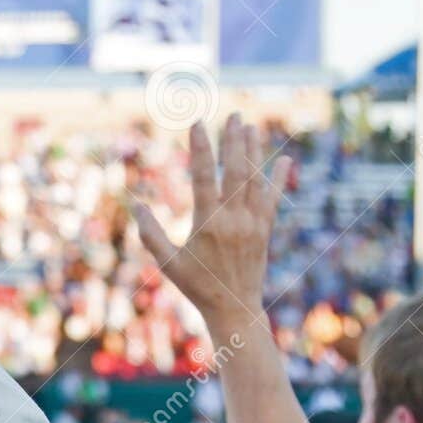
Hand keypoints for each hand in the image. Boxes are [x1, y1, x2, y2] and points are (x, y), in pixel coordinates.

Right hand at [132, 114, 290, 324]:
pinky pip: (274, 197)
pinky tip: (285, 158)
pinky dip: (279, 177)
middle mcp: (234, 218)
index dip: (200, 146)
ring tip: (251, 127)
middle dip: (234, 139)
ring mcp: (253, 222)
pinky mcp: (265, 229)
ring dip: (254, 150)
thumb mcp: (168, 263)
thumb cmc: (196, 287)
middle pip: (235, 169)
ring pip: (256, 178)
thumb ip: (150, 234)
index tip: (197, 122)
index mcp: (208, 222)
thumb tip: (137, 206)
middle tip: (234, 114)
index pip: (203, 175)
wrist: (233, 308)